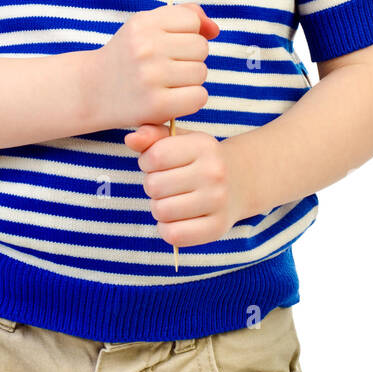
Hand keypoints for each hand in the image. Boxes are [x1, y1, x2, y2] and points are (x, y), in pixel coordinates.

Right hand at [93, 3, 219, 128]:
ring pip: (201, 72)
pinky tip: (173, 98)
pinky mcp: (156, 105)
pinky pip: (199, 97)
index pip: (192, 20)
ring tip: (168, 82)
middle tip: (168, 66)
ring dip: (191, 79)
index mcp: (143, 23)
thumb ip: (183, 17)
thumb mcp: (146, 26)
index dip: (188, 33)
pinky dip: (191, 99)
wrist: (91, 90)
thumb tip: (214, 29)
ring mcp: (150, 77)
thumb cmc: (127, 56)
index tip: (170, 44)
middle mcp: (145, 47)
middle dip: (190, 57)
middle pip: (200, 47)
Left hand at [124, 122, 249, 248]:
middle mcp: (214, 173)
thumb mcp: (180, 140)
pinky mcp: (217, 228)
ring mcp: (218, 201)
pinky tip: (176, 218)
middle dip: (152, 185)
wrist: (242, 180)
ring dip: (159, 207)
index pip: (155, 157)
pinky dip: (167, 229)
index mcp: (203, 145)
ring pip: (161, 211)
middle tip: (166, 184)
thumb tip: (130, 139)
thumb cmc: (200, 159)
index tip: (156, 164)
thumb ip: (152, 136)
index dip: (147, 162)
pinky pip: (174, 235)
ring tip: (171, 200)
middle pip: (154, 186)